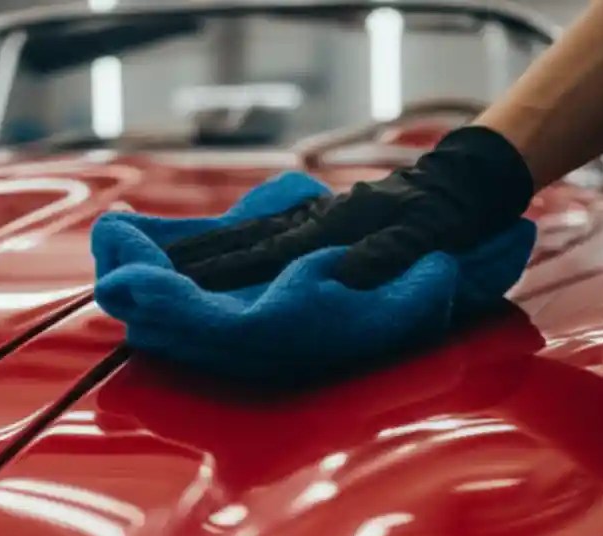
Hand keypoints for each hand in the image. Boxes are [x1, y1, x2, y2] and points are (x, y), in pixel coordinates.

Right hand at [165, 125, 535, 290]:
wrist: (462, 183)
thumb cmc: (444, 220)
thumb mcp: (422, 242)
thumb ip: (380, 260)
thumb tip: (335, 278)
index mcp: (326, 234)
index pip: (258, 258)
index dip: (215, 275)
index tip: (171, 285)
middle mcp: (307, 224)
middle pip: (236, 245)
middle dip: (188, 262)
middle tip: (140, 274)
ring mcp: (307, 218)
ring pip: (241, 235)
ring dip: (198, 251)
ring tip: (154, 260)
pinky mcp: (314, 217)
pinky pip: (258, 230)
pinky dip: (225, 239)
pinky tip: (205, 247)